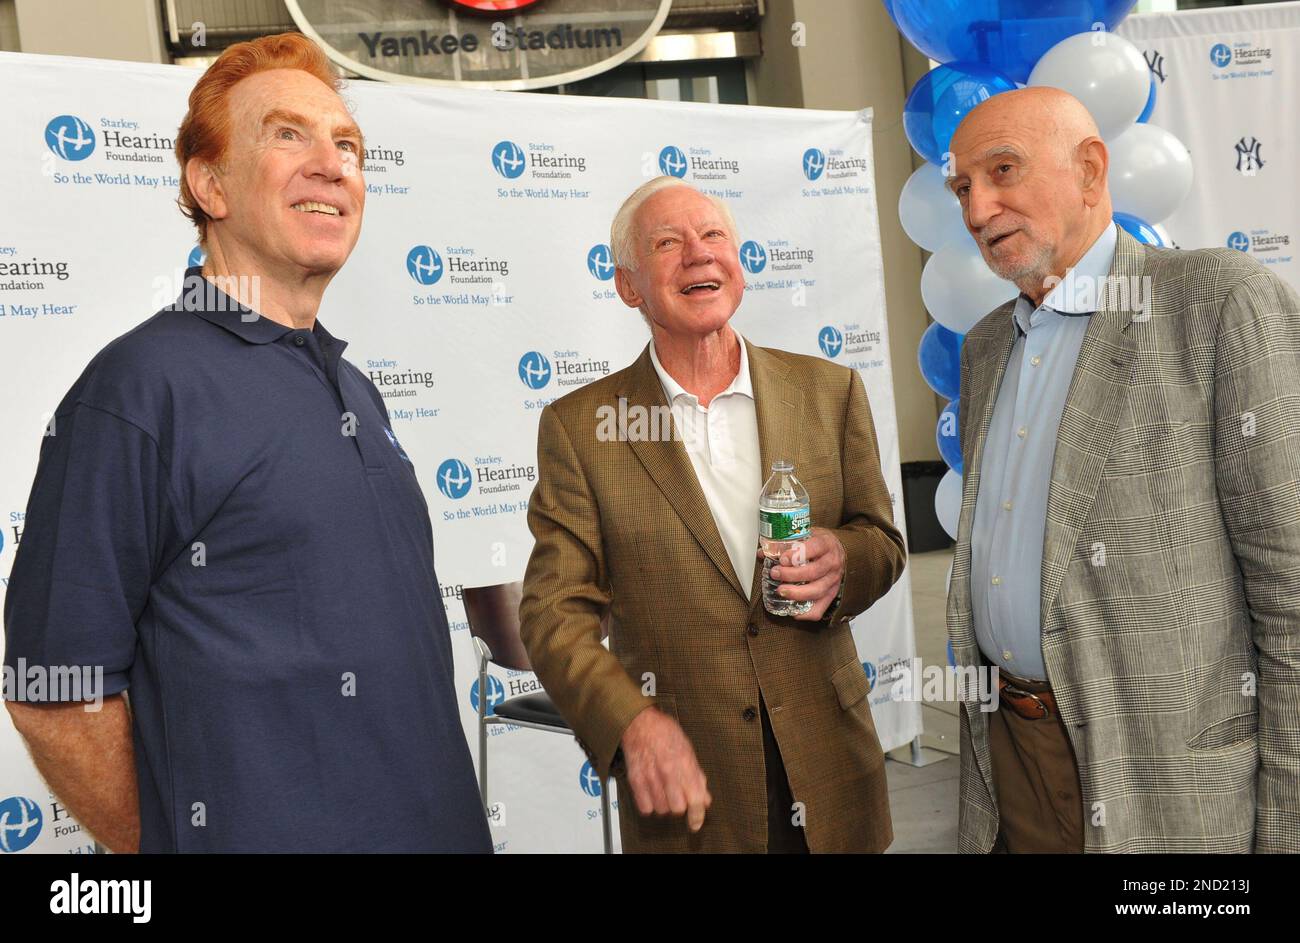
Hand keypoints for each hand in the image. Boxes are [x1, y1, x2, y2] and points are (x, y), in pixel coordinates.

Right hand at [620, 706, 711, 830]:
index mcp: (685, 764)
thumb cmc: (666, 733)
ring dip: (664, 804)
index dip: (697, 816)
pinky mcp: (635, 780)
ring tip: (663, 791)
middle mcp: (668, 772)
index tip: (695, 823)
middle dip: (680, 805)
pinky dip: (649, 804)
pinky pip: (644, 807)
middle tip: (677, 795)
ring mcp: (650, 777)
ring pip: (661, 809)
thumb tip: (705, 798)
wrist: (639, 722)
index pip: (695, 800)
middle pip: (677, 808)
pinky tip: (651, 793)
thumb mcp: (688, 750)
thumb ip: (697, 776)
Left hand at [756, 526, 845, 620]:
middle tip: (775, 574)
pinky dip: (807, 613)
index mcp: (826, 544)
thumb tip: (762, 552)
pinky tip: (794, 611)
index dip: (797, 554)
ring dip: (797, 593)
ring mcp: (833, 580)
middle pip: (814, 572)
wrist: (838, 550)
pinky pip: (821, 607)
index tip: (782, 559)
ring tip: (781, 591)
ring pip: (817, 590)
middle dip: (792, 575)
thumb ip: (786, 543)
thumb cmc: (820, 543)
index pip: (815, 548)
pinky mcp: (832, 593)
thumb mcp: (806, 535)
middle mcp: (832, 562)